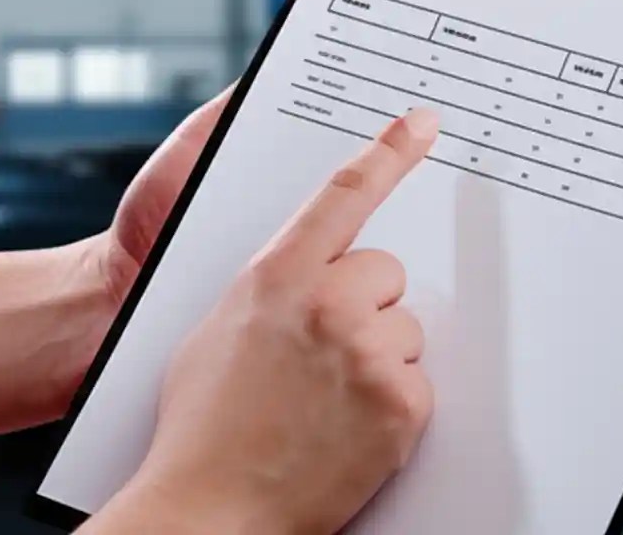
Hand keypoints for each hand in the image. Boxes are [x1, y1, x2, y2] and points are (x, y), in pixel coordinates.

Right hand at [83, 108, 440, 534]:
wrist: (207, 508)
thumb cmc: (202, 426)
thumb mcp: (218, 331)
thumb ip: (270, 289)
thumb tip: (308, 276)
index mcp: (276, 277)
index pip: (341, 197)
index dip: (385, 154)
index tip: (420, 124)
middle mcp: (327, 304)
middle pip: (385, 273)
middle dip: (365, 306)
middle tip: (325, 355)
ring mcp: (368, 353)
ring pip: (405, 330)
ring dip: (379, 359)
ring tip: (326, 402)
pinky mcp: (400, 403)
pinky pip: (418, 383)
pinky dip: (391, 406)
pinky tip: (346, 430)